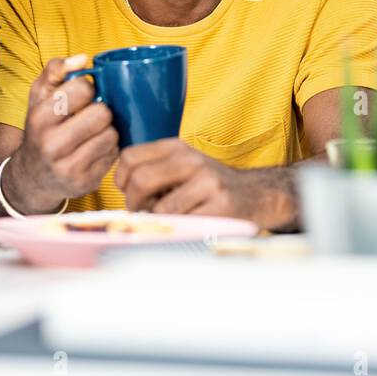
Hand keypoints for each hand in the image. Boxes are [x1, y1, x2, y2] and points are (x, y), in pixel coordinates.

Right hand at [3, 55, 118, 213]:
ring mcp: (69, 167)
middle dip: (101, 110)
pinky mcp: (86, 183)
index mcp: (39, 118)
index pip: (83, 89)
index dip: (88, 88)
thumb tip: (82, 58)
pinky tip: (96, 148)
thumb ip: (56, 70)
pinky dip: (109, 149)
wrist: (32, 176)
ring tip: (94, 132)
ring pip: (112, 135)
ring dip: (108, 130)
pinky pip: (115, 155)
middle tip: (92, 114)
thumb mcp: (39, 97)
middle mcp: (52, 145)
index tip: (83, 95)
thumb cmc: (41, 128)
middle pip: (102, 113)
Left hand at [115, 138, 296, 230]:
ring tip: (169, 218)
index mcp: (177, 148)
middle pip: (140, 180)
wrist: (257, 195)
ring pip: (160, 207)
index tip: (129, 191)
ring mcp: (207, 181)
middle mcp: (191, 160)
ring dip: (158, 220)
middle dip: (134, 202)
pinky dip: (178, 228)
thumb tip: (119, 188)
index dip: (121, 180)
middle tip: (142, 211)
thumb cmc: (210, 186)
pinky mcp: (221, 204)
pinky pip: (183, 222)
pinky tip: (187, 224)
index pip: (130, 157)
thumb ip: (153, 171)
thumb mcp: (182, 167)